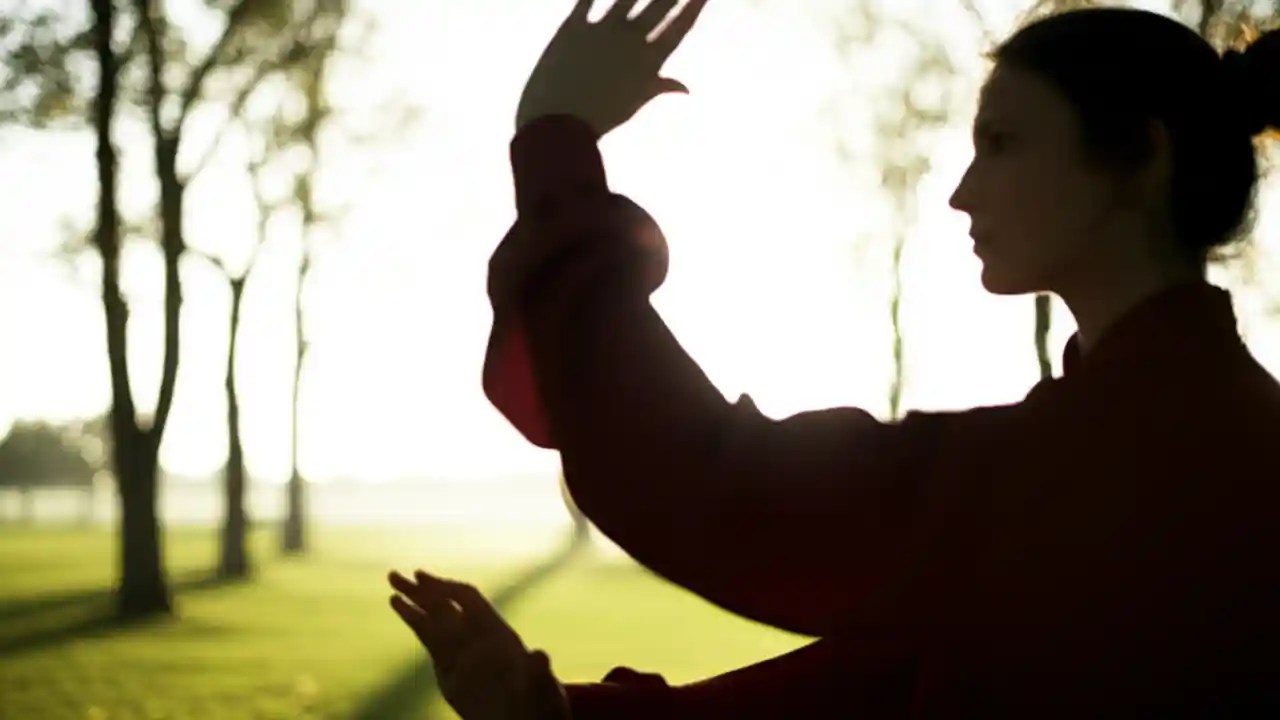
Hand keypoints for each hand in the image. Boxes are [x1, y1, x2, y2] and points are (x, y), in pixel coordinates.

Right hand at [389, 570, 570, 719]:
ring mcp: (465, 652)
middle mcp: (480, 638)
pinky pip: (431, 642)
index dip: (447, 588)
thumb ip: (538, 672)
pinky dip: (417, 625)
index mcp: (499, 635)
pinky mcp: (451, 669)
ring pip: (436, 622)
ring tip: (392, 589)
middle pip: (448, 605)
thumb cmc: (542, 702)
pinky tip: (403, 612)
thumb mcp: (543, 687)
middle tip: (394, 576)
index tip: (421, 579)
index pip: (470, 600)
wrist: (530, 719)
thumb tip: (540, 656)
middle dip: (423, 590)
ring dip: (415, 605)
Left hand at [517, 0, 710, 135]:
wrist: (558, 124)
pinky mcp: (574, 26)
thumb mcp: (634, 102)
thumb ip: (660, 86)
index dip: (693, 8)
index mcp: (648, 62)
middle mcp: (631, 40)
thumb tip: (686, 88)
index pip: (679, 29)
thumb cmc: (600, 117)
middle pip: (659, 6)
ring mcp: (603, 30)